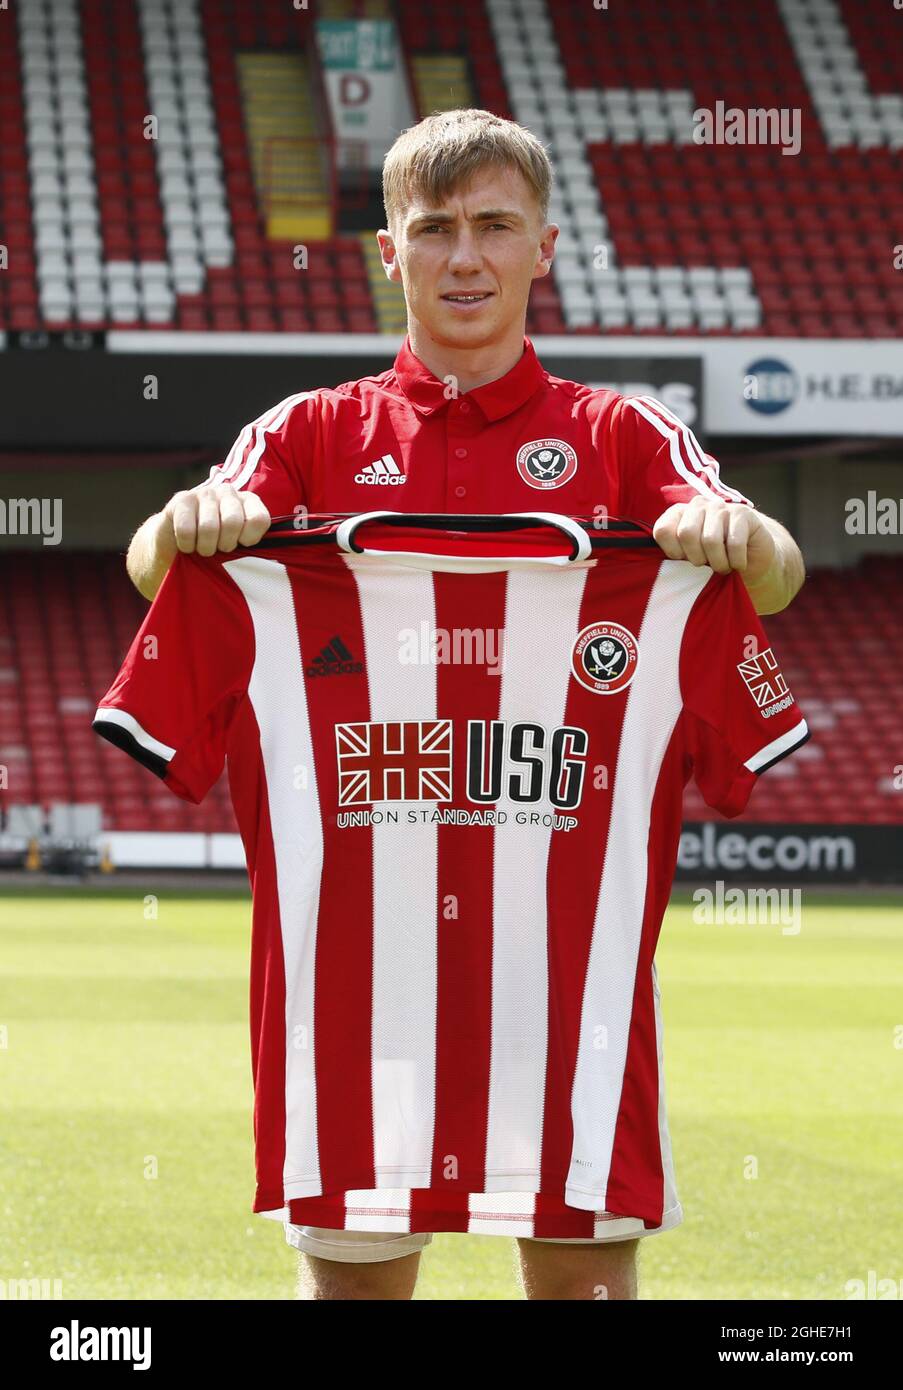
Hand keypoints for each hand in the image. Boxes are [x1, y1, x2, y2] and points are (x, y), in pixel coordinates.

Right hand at [162, 483, 270, 557]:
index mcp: (249, 502)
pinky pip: (186, 529)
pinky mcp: (181, 500)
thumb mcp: (240, 544)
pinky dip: (187, 545)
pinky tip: (187, 545)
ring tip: (203, 549)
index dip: (249, 538)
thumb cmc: (216, 545)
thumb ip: (256, 544)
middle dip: (224, 544)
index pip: (259, 519)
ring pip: (209, 528)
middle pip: (232, 522)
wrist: (178, 542)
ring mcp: (204, 493)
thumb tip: (276, 555)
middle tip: (219, 549)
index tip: (241, 544)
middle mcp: (228, 492)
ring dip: (205, 548)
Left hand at [651, 497, 774, 583]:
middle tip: (707, 566)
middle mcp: (698, 505)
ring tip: (723, 567)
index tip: (684, 560)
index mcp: (678, 514)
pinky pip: (734, 543)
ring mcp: (721, 507)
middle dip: (697, 558)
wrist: (751, 559)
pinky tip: (738, 564)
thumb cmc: (714, 559)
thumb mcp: (689, 558)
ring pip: (710, 540)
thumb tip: (663, 564)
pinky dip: (736, 561)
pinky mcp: (743, 514)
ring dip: (718, 563)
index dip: (673, 552)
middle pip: (686, 533)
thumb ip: (674, 555)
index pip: (663, 530)